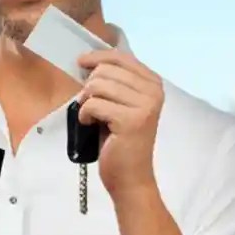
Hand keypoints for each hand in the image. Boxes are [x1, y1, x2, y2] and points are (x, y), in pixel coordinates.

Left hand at [76, 49, 164, 195]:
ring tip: (91, 116)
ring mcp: (145, 105)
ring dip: (86, 101)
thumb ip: (112, 82)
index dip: (96, 56)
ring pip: (97, 86)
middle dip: (89, 87)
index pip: (120, 57)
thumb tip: (86, 61)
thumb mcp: (119, 104)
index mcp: (153, 83)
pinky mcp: (131, 120)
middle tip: (90, 106)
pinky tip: (90, 125)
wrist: (130, 177)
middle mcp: (154, 91)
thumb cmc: (120, 140)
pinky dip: (85, 115)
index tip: (81, 62)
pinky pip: (93, 104)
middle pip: (105, 70)